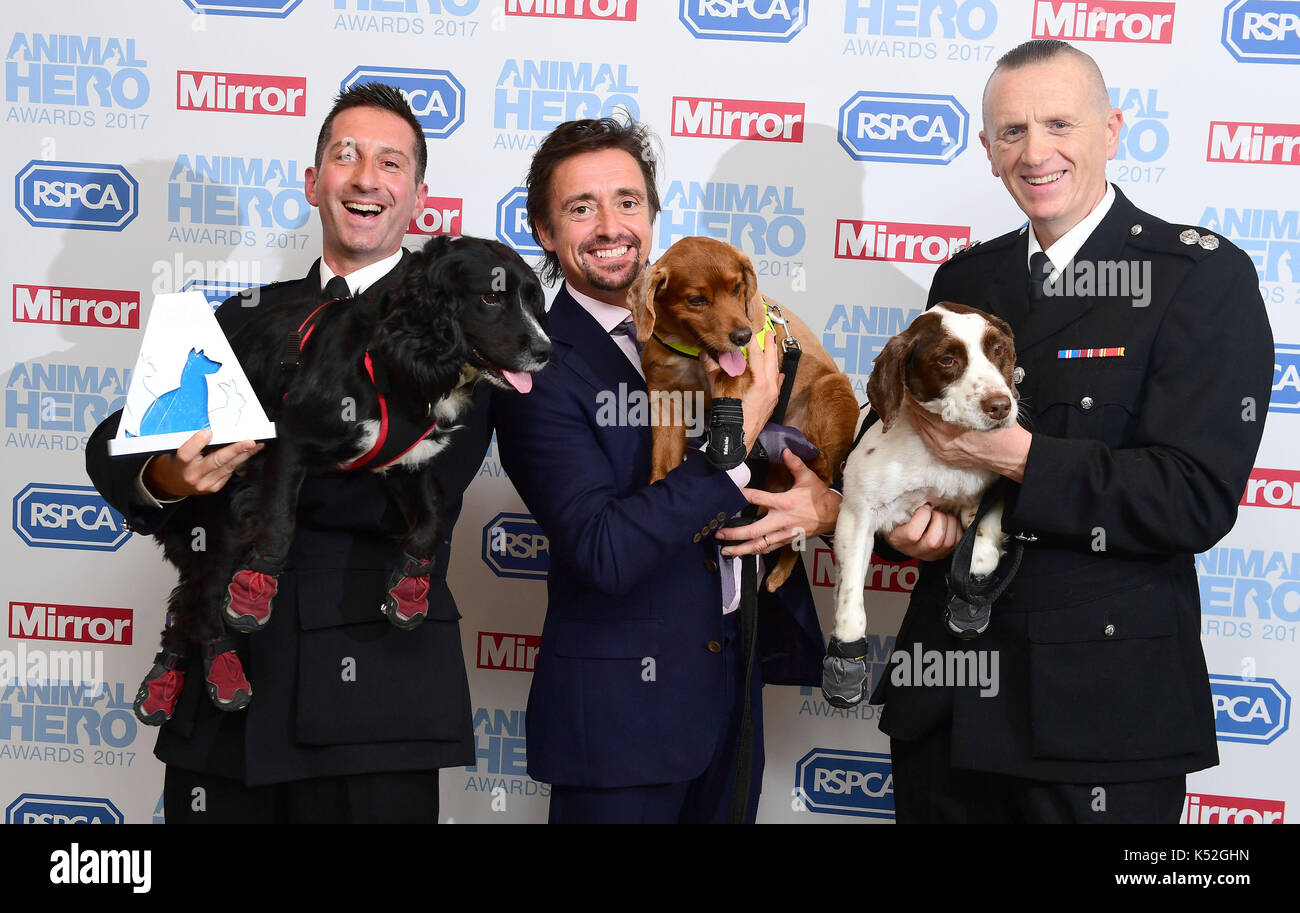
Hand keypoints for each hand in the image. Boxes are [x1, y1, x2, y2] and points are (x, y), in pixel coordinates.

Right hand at [143, 430, 263, 498]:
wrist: (171, 483)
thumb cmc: (176, 462)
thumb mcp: (175, 450)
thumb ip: (191, 443)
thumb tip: (212, 431)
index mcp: (180, 463)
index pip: (187, 452)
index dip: (197, 442)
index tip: (208, 432)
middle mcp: (193, 475)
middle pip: (216, 461)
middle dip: (235, 450)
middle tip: (250, 442)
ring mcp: (205, 484)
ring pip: (228, 467)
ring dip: (245, 455)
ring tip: (256, 445)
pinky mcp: (214, 488)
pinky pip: (229, 472)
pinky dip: (239, 462)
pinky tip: (247, 454)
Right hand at [700, 333, 782, 452]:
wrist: (737, 436)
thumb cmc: (729, 415)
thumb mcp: (718, 388)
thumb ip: (712, 368)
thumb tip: (705, 354)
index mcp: (760, 381)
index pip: (757, 354)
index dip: (753, 341)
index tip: (749, 333)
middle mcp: (770, 386)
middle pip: (772, 360)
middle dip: (770, 345)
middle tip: (768, 333)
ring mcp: (773, 395)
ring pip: (776, 370)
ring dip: (773, 358)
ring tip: (771, 348)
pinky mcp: (773, 402)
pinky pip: (777, 383)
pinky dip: (775, 374)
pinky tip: (776, 372)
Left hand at [717, 449, 839, 556]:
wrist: (834, 516)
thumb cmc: (819, 497)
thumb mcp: (808, 479)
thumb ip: (795, 464)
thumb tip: (786, 451)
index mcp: (784, 503)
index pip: (757, 498)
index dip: (742, 496)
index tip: (729, 494)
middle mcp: (781, 521)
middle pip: (753, 530)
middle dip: (734, 533)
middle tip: (719, 534)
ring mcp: (783, 534)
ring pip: (759, 545)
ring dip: (741, 549)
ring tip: (726, 551)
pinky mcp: (786, 541)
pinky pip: (768, 549)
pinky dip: (754, 552)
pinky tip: (743, 554)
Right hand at [885, 504, 960, 561]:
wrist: (905, 536)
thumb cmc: (902, 520)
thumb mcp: (898, 513)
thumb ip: (908, 507)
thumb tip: (929, 501)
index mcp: (900, 540)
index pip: (912, 534)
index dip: (922, 515)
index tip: (925, 506)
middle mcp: (917, 551)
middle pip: (934, 541)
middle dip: (939, 518)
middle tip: (935, 509)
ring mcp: (933, 555)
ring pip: (949, 542)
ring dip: (949, 521)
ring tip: (942, 513)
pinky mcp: (945, 553)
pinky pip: (957, 540)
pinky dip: (956, 527)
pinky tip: (948, 521)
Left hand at [907, 394, 1030, 481]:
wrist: (1006, 453)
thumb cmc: (996, 428)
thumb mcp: (982, 408)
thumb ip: (964, 399)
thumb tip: (953, 384)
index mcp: (949, 425)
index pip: (923, 407)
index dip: (916, 396)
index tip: (914, 385)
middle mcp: (941, 438)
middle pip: (918, 417)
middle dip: (915, 404)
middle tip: (912, 391)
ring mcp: (941, 449)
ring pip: (920, 427)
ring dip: (917, 415)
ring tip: (915, 403)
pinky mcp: (943, 456)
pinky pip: (925, 439)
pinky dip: (923, 427)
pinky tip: (924, 419)